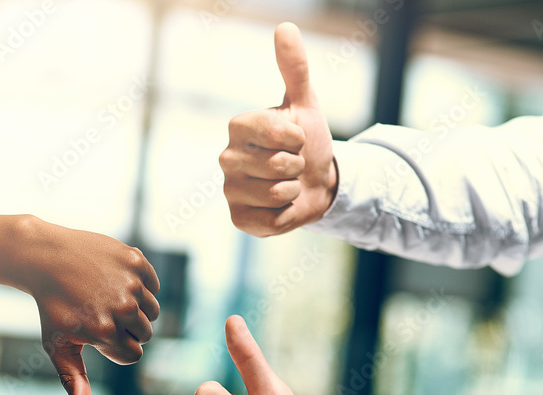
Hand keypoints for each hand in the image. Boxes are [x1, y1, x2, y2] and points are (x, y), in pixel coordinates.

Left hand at [0, 215, 159, 394]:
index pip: (133, 355)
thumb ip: (73, 381)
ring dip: (135, 309)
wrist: (46, 256)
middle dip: (126, 329)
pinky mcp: (136, 261)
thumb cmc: (52, 308)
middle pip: (145, 334)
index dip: (115, 348)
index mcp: (104, 332)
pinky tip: (114, 281)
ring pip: (152, 311)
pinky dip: (140, 286)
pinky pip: (153, 285)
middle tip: (100, 314)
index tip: (96, 334)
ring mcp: (130, 282)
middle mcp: (121, 307)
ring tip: (107, 299)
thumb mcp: (57, 346)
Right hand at [219, 22, 336, 236]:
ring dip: (294, 191)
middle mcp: (226, 157)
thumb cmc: (307, 142)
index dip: (299, 138)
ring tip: (288, 185)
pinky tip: (279, 206)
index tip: (296, 139)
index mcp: (238, 126)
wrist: (315, 183)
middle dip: (298, 167)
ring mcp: (229, 190)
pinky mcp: (237, 219)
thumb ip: (294, 68)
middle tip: (292, 165)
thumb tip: (285, 27)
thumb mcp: (304, 104)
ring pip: (278, 194)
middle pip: (279, 166)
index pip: (278, 133)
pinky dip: (286, 215)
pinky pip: (272, 220)